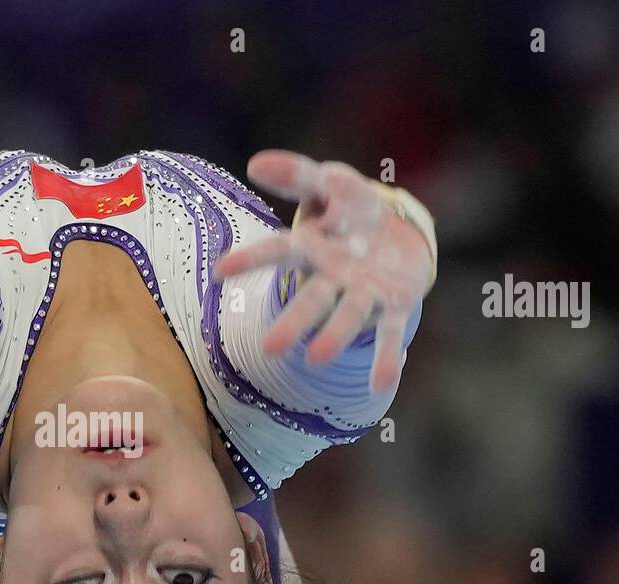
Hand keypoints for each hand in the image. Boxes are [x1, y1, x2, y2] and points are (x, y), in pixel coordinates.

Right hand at [213, 151, 431, 392]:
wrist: (399, 237)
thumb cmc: (354, 209)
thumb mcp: (331, 183)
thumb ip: (297, 175)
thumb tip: (255, 163)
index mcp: (314, 247)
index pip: (279, 251)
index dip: (252, 260)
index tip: (220, 273)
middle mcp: (333, 277)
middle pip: (312, 299)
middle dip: (294, 322)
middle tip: (270, 348)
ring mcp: (363, 294)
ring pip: (348, 316)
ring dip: (334, 338)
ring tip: (316, 359)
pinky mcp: (393, 305)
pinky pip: (390, 331)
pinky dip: (386, 358)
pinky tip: (384, 384)